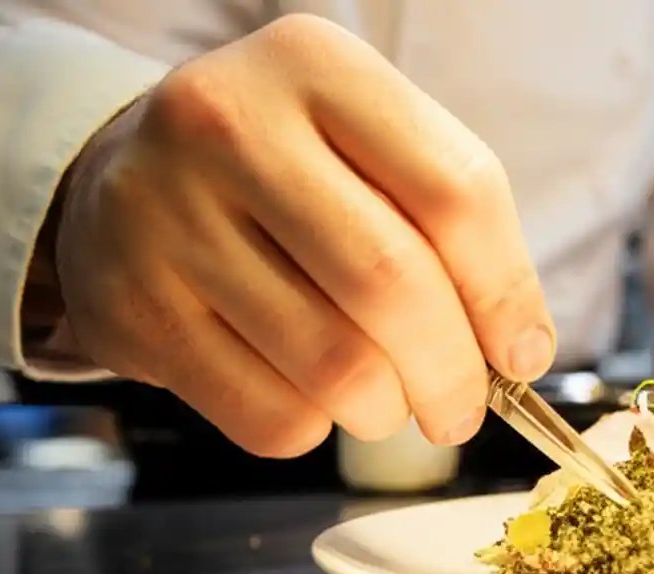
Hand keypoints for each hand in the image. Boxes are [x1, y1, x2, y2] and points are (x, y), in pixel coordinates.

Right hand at [43, 15, 554, 456]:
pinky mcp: (131, 309)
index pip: (456, 192)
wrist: (131, 175)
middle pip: (392, 285)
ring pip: (335, 366)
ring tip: (388, 399)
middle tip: (462, 407)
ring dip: (387, 410)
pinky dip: (316, 427)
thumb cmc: (286, 168)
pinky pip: (270, 415)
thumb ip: (454, 224)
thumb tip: (519, 348)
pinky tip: (311, 394)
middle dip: (452, 374)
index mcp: (315, 67)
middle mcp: (228, 125)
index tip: (523, 352)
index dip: (507, 292)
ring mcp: (164, 217)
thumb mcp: (370, 146)